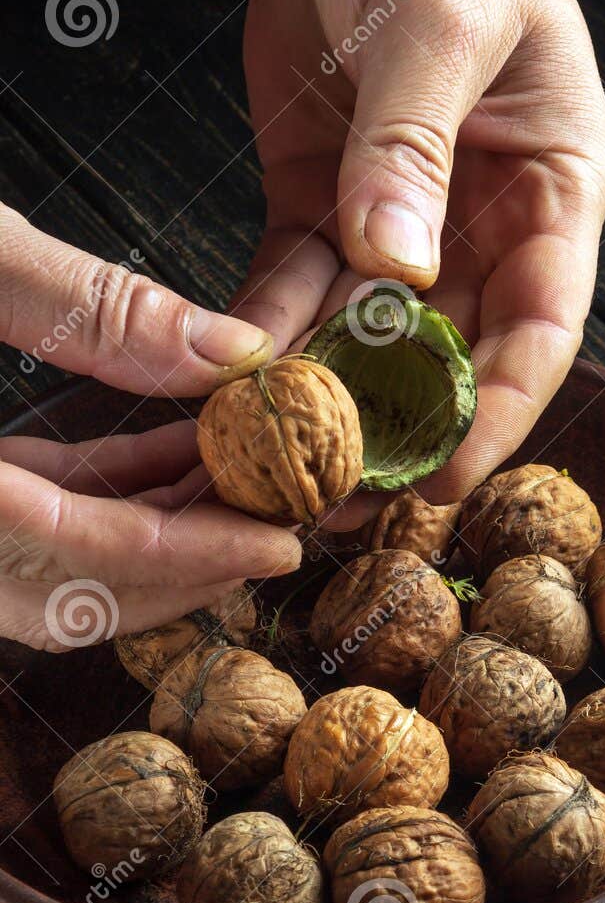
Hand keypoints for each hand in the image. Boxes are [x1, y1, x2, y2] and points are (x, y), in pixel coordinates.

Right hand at [0, 205, 301, 651]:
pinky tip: (165, 450)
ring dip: (145, 535)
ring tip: (237, 478)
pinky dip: (94, 496)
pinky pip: (16, 519)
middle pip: (66, 597)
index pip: (75, 560)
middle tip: (275, 526)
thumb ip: (83, 304)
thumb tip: (226, 354)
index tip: (280, 539)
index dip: (190, 557)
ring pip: (42, 572)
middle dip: (180, 569)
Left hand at [236, 0, 604, 501]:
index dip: (496, 413)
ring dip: (329, 403)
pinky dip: (271, 335)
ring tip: (287, 466)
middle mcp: (483, 227)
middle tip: (346, 498)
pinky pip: (299, 288)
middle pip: (449, 359)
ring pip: (369, 340)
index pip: (539, 330)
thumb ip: (414, 146)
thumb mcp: (437, 25)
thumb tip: (396, 268)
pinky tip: (241, 381)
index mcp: (552, 191)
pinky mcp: (327, 208)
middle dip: (399, 433)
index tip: (446, 477)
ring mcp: (403, 225)